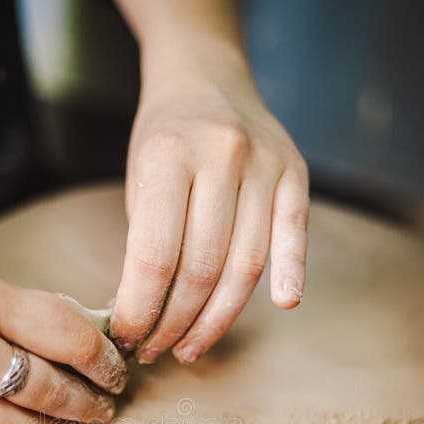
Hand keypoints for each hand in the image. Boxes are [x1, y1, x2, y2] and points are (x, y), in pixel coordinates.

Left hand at [110, 44, 308, 363]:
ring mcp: (264, 164)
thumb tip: (140, 315)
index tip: (128, 337)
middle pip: (201, 269)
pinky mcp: (295, 172)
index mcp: (168, 156)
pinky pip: (295, 232)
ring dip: (216, 320)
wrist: (206, 74)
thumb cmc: (164, 137)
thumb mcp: (138, 178)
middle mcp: (221, 156)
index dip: (140, 308)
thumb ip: (144, 241)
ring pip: (245, 265)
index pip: (154, 256)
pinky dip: (291, 271)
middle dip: (174, 323)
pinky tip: (284, 304)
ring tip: (190, 348)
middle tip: (156, 350)